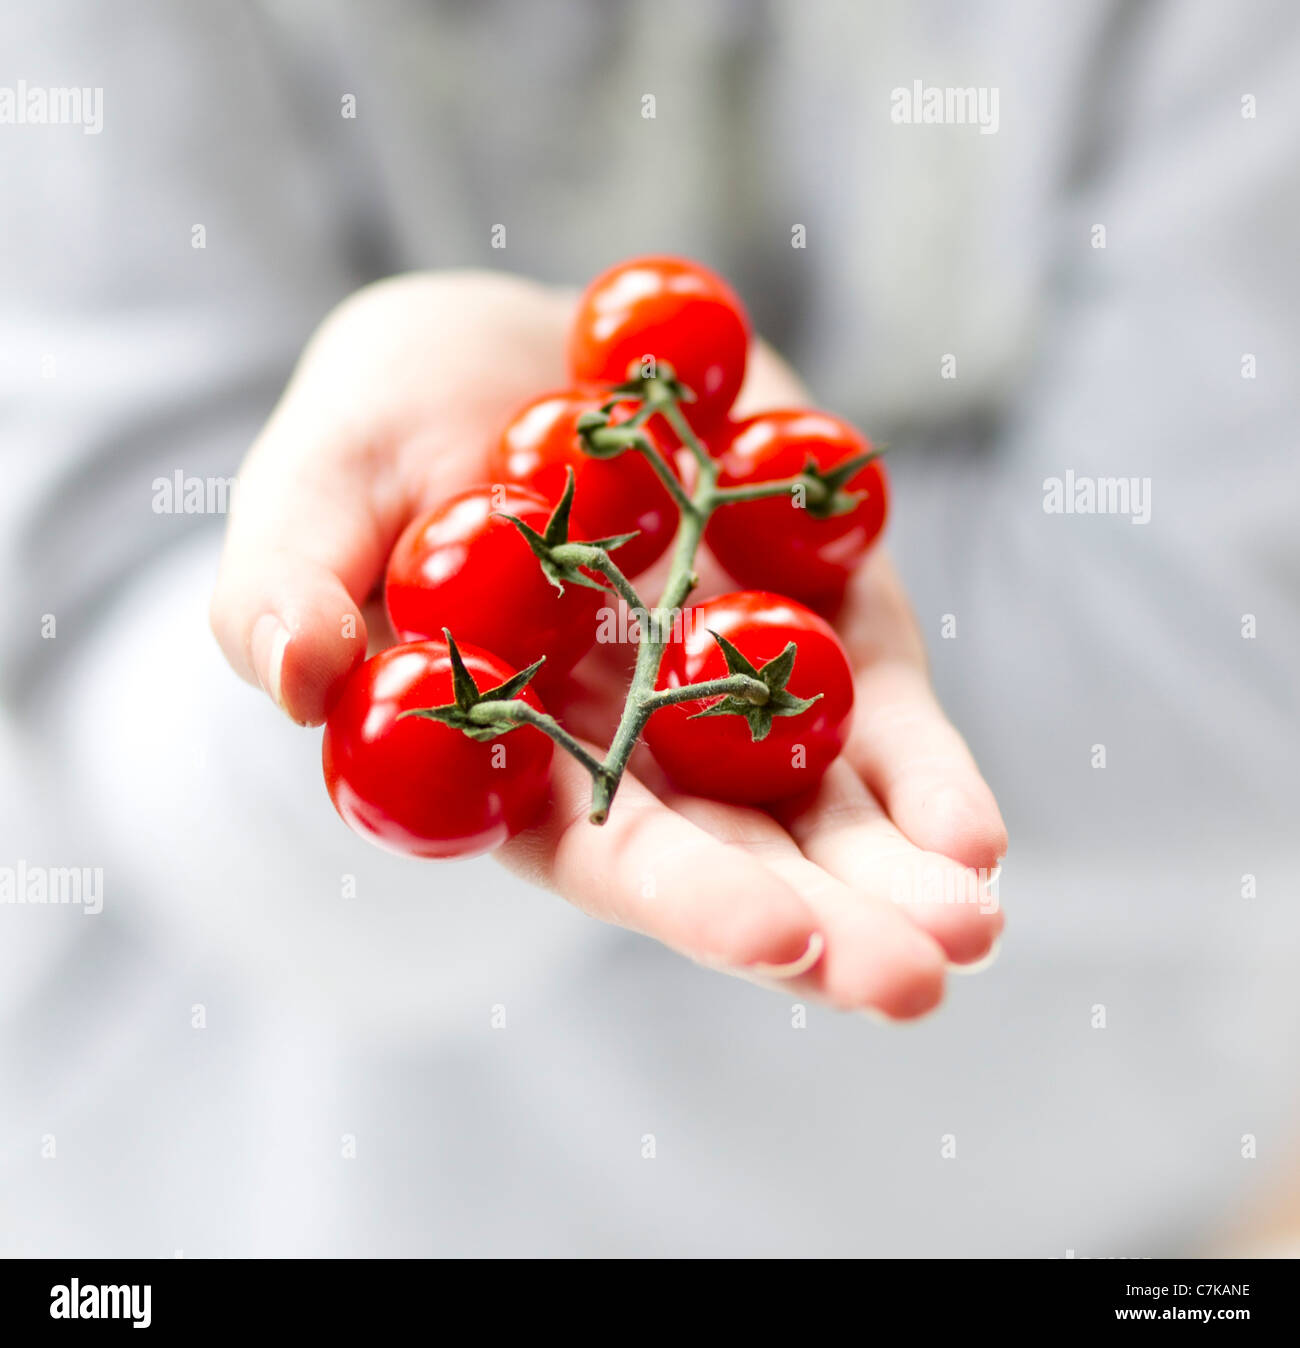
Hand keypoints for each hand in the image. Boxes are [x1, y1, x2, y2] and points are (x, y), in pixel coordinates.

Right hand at [211, 271, 1006, 1018]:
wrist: (502, 353)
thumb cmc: (382, 431)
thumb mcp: (313, 484)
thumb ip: (284, 582)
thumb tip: (293, 674)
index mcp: (516, 753)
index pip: (604, 849)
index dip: (687, 895)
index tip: (777, 939)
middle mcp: (637, 745)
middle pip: (742, 852)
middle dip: (832, 923)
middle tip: (920, 981)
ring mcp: (732, 685)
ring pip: (825, 802)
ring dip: (903, 869)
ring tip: (975, 927)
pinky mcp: (808, 615)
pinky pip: (874, 703)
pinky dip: (924, 766)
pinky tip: (973, 834)